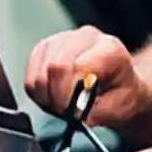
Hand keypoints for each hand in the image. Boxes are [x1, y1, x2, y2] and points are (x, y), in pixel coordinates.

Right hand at [23, 26, 151, 129]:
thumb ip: (94, 111)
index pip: (78, 67)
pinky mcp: (46, 47)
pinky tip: (53, 96)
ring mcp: (63, 38)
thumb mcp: (118, 110)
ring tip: (62, 105)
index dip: (69, 95)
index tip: (71, 115)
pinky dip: (37, 91)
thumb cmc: (122, 97)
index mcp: (109, 49)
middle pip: (55, 66)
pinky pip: (30, 73)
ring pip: (39, 71)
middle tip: (65, 113)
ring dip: (46, 96)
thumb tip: (71, 111)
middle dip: (56, 97)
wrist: (120, 87)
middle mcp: (86, 37)